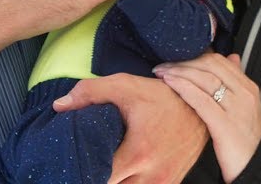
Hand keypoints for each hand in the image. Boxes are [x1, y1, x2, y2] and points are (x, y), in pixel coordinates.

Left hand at [53, 74, 205, 183]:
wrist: (201, 109)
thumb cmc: (162, 97)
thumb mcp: (125, 85)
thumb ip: (90, 92)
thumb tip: (59, 106)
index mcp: (137, 154)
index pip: (99, 176)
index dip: (84, 168)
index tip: (77, 156)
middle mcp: (150, 176)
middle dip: (95, 175)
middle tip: (87, 160)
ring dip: (113, 180)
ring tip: (103, 165)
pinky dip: (129, 183)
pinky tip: (121, 171)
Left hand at [155, 53, 260, 181]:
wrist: (255, 166)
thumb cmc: (244, 138)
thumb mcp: (243, 106)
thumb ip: (235, 82)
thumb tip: (232, 57)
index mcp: (248, 87)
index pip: (218, 61)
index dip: (193, 56)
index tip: (175, 60)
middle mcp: (244, 94)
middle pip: (209, 66)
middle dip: (183, 62)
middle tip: (163, 65)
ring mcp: (236, 109)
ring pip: (204, 79)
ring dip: (178, 72)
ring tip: (161, 72)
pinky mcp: (225, 125)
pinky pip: (201, 100)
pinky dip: (183, 87)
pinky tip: (170, 82)